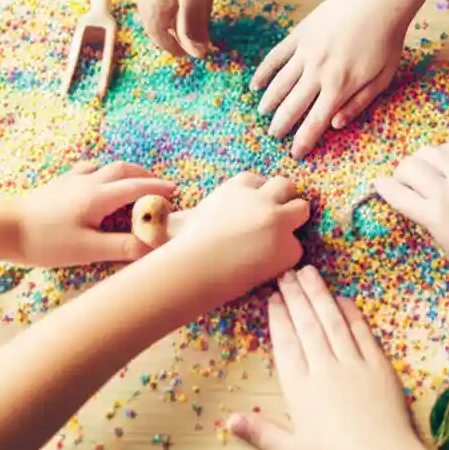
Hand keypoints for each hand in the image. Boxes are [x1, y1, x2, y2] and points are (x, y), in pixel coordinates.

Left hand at [18, 161, 175, 265]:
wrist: (6, 228)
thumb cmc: (46, 241)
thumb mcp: (87, 250)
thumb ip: (122, 247)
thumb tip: (152, 245)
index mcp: (99, 196)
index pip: (137, 187)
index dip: (158, 188)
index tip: (175, 191)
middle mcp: (88, 182)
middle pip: (123, 169)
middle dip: (145, 175)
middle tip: (159, 186)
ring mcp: (72, 180)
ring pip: (105, 167)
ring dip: (124, 172)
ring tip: (133, 183)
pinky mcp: (59, 184)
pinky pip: (86, 170)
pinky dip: (101, 172)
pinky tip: (97, 182)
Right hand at [136, 0, 216, 57]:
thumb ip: (193, 27)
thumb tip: (196, 54)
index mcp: (153, 11)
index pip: (162, 41)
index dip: (180, 50)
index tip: (197, 53)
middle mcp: (144, 0)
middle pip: (159, 28)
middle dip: (177, 37)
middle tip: (199, 38)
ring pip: (161, 12)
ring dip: (176, 21)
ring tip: (196, 19)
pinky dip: (175, 5)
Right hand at [169, 172, 308, 293]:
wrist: (199, 269)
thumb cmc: (185, 246)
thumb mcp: (178, 219)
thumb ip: (173, 211)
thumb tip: (146, 210)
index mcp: (238, 186)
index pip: (258, 180)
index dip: (257, 194)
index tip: (251, 208)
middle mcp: (262, 198)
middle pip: (286, 185)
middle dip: (282, 200)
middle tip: (273, 219)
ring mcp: (278, 220)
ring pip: (302, 208)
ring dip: (293, 220)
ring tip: (278, 237)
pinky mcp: (289, 246)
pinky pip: (297, 247)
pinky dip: (287, 255)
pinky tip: (268, 264)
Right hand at [227, 267, 444, 449]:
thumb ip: (260, 433)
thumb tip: (228, 420)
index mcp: (300, 389)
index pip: (285, 344)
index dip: (278, 318)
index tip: (273, 297)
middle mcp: (324, 370)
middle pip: (307, 325)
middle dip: (295, 297)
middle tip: (286, 274)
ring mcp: (353, 365)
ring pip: (332, 322)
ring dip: (320, 296)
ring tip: (309, 273)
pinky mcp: (379, 367)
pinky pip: (362, 333)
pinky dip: (352, 314)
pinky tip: (344, 299)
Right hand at [251, 0, 404, 157]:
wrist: (377, 0)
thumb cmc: (385, 40)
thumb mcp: (382, 77)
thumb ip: (359, 103)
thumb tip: (335, 124)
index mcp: (340, 86)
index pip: (315, 122)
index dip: (302, 141)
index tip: (294, 154)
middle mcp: (318, 72)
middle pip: (292, 106)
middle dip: (281, 126)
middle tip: (274, 137)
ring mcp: (305, 52)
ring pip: (279, 83)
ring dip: (269, 102)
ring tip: (263, 115)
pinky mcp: (299, 35)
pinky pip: (275, 57)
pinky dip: (263, 73)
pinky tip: (255, 85)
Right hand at [374, 144, 448, 284]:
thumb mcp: (445, 243)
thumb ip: (426, 216)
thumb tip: (410, 195)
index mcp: (436, 215)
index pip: (397, 192)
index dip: (383, 187)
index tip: (379, 184)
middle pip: (410, 165)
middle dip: (402, 172)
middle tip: (406, 179)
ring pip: (431, 151)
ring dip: (422, 159)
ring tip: (427, 168)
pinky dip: (446, 155)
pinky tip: (448, 163)